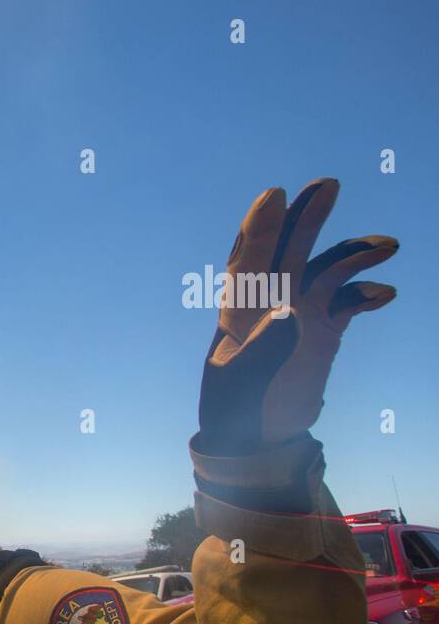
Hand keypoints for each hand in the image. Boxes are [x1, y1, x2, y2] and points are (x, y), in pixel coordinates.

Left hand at [197, 178, 397, 454]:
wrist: (258, 439)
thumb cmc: (236, 412)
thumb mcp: (242, 384)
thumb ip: (263, 349)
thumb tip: (288, 313)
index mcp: (240, 311)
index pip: (248, 261)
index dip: (260, 228)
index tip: (273, 196)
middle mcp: (270, 303)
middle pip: (290, 251)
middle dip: (307, 218)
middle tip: (329, 184)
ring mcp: (299, 313)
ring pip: (327, 270)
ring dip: (353, 254)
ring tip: (387, 246)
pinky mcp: (323, 330)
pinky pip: (348, 301)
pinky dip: (365, 294)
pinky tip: (382, 296)